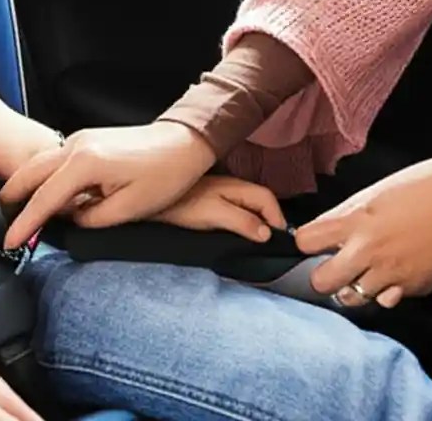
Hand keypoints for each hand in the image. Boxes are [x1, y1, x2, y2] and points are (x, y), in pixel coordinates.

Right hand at [0, 123, 216, 248]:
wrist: (185, 143)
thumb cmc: (166, 175)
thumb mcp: (130, 208)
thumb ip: (91, 219)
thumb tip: (70, 220)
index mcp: (85, 164)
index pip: (44, 199)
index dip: (24, 224)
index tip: (9, 241)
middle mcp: (75, 146)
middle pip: (28, 173)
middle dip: (11, 198)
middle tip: (2, 223)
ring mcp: (79, 140)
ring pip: (38, 164)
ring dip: (26, 187)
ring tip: (19, 212)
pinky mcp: (87, 140)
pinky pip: (54, 161)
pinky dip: (43, 178)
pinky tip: (49, 197)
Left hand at [154, 175, 288, 241]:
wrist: (153, 202)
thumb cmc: (181, 205)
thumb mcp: (215, 215)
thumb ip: (243, 222)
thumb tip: (267, 234)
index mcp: (239, 187)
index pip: (270, 202)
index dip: (278, 221)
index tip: (278, 241)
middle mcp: (234, 188)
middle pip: (263, 205)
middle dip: (269, 223)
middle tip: (266, 245)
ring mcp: (224, 194)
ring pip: (250, 210)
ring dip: (255, 225)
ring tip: (252, 242)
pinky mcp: (213, 203)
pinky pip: (236, 212)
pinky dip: (241, 224)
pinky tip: (233, 235)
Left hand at [294, 151, 431, 308]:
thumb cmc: (427, 185)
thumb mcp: (375, 192)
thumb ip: (348, 215)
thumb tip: (327, 233)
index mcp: (355, 220)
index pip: (305, 242)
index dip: (305, 244)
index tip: (312, 243)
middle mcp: (368, 250)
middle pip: (320, 281)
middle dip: (322, 276)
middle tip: (333, 268)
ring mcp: (392, 272)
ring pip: (351, 299)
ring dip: (353, 289)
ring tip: (365, 274)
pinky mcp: (416, 286)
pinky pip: (388, 300)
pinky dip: (387, 292)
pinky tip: (396, 275)